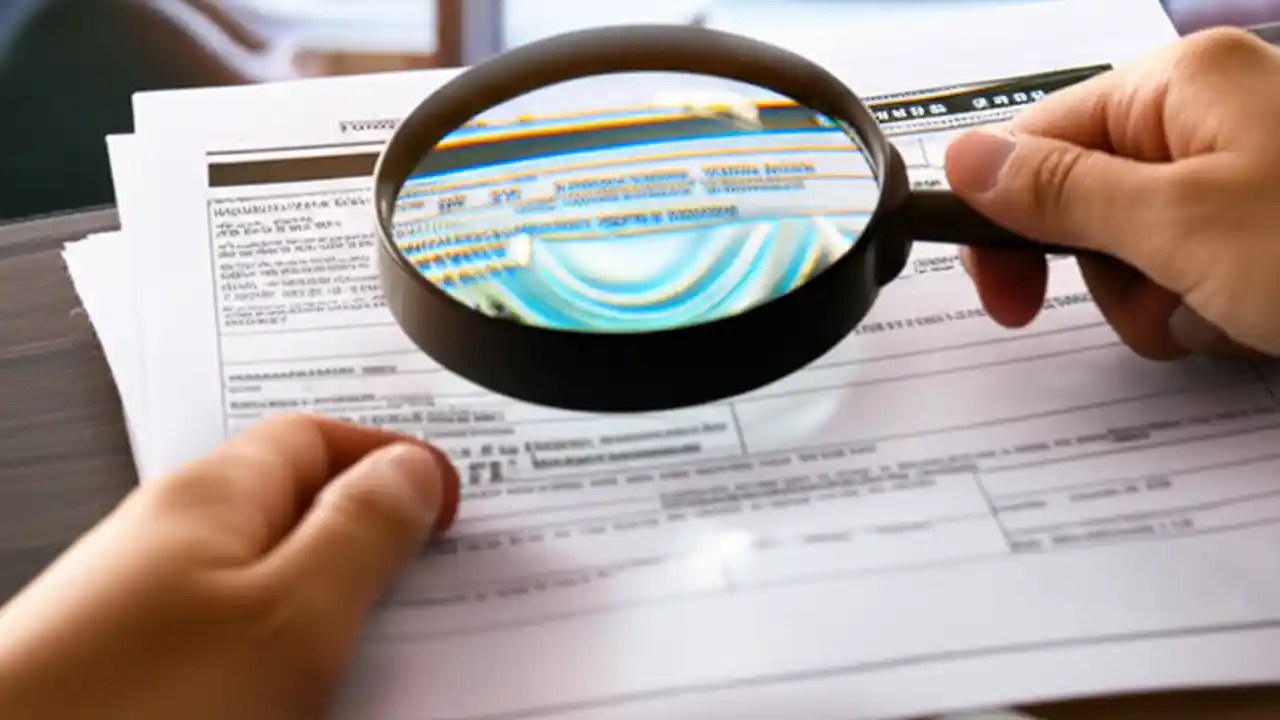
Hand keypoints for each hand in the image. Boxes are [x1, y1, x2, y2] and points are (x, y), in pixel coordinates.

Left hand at [0, 415, 459, 719]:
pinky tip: (296, 699)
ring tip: (371, 656)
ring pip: (263, 585)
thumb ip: (362, 533)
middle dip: (366, 539)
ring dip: (328, 609)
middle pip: (292, 509)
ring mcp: (142, 611)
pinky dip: (281, 660)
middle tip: (426, 582)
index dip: (392, 460)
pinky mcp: (130, 674)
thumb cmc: (138, 710)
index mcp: (210, 498)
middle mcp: (169, 540)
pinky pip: (231, 643)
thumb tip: (410, 471)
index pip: (318, 436)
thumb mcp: (291, 616)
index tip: (448, 507)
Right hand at [945, 27, 1279, 359]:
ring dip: (1167, 305)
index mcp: (1182, 84)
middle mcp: (1209, 118)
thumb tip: (964, 160)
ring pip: (1139, 253)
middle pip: (1087, 204)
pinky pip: (1193, 275)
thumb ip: (1063, 192)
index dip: (1010, 220)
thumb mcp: (1186, 223)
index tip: (1007, 295)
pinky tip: (1257, 321)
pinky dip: (1211, 313)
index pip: (1040, 141)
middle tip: (1165, 304)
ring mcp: (1243, 176)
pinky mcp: (1266, 231)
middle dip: (1115, 275)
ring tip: (1232, 314)